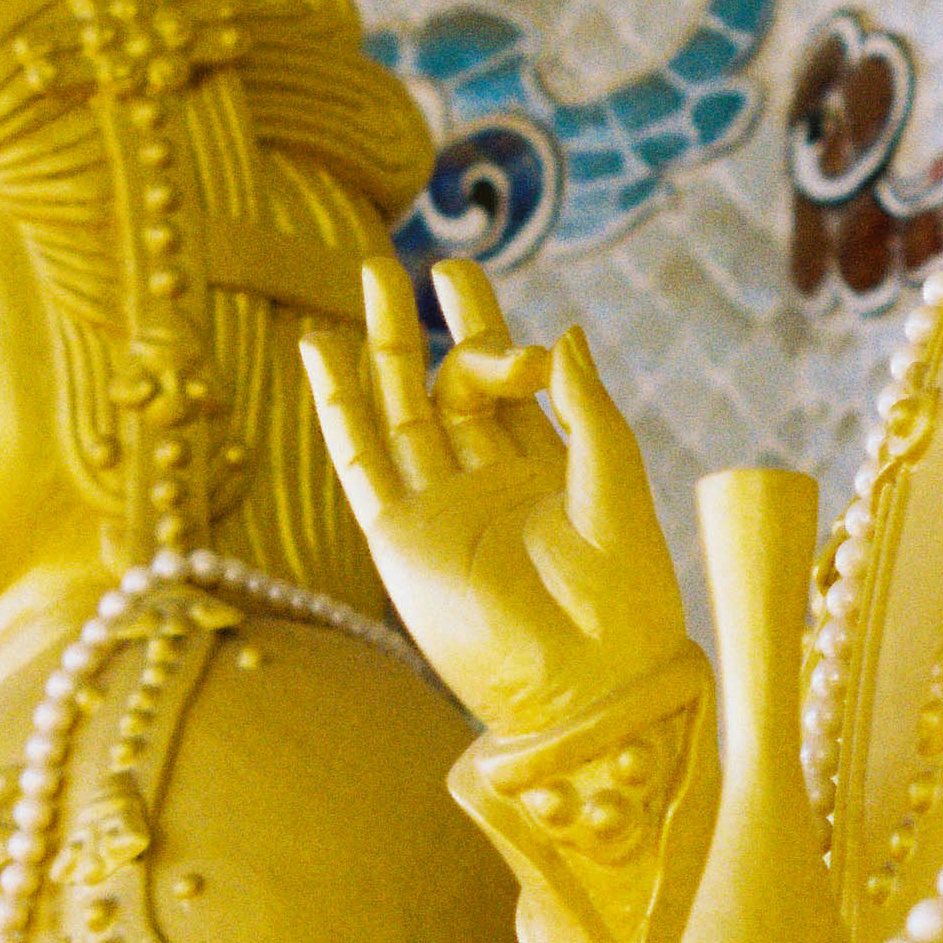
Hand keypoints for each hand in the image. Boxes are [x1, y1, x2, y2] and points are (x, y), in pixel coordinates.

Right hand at [302, 258, 691, 736]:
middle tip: (429, 264)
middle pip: (449, 385)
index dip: (500, 337)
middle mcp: (485, 482)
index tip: (527, 342)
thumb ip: (585, 406)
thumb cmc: (622, 592)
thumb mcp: (614, 479)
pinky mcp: (398, 537)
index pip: (509, 384)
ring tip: (370, 277)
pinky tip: (321, 352)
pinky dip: (338, 406)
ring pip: (398, 411)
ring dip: (382, 347)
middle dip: (440, 325)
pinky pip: (359, 460)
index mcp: (546, 468)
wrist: (587, 678)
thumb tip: (559, 330)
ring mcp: (437, 507)